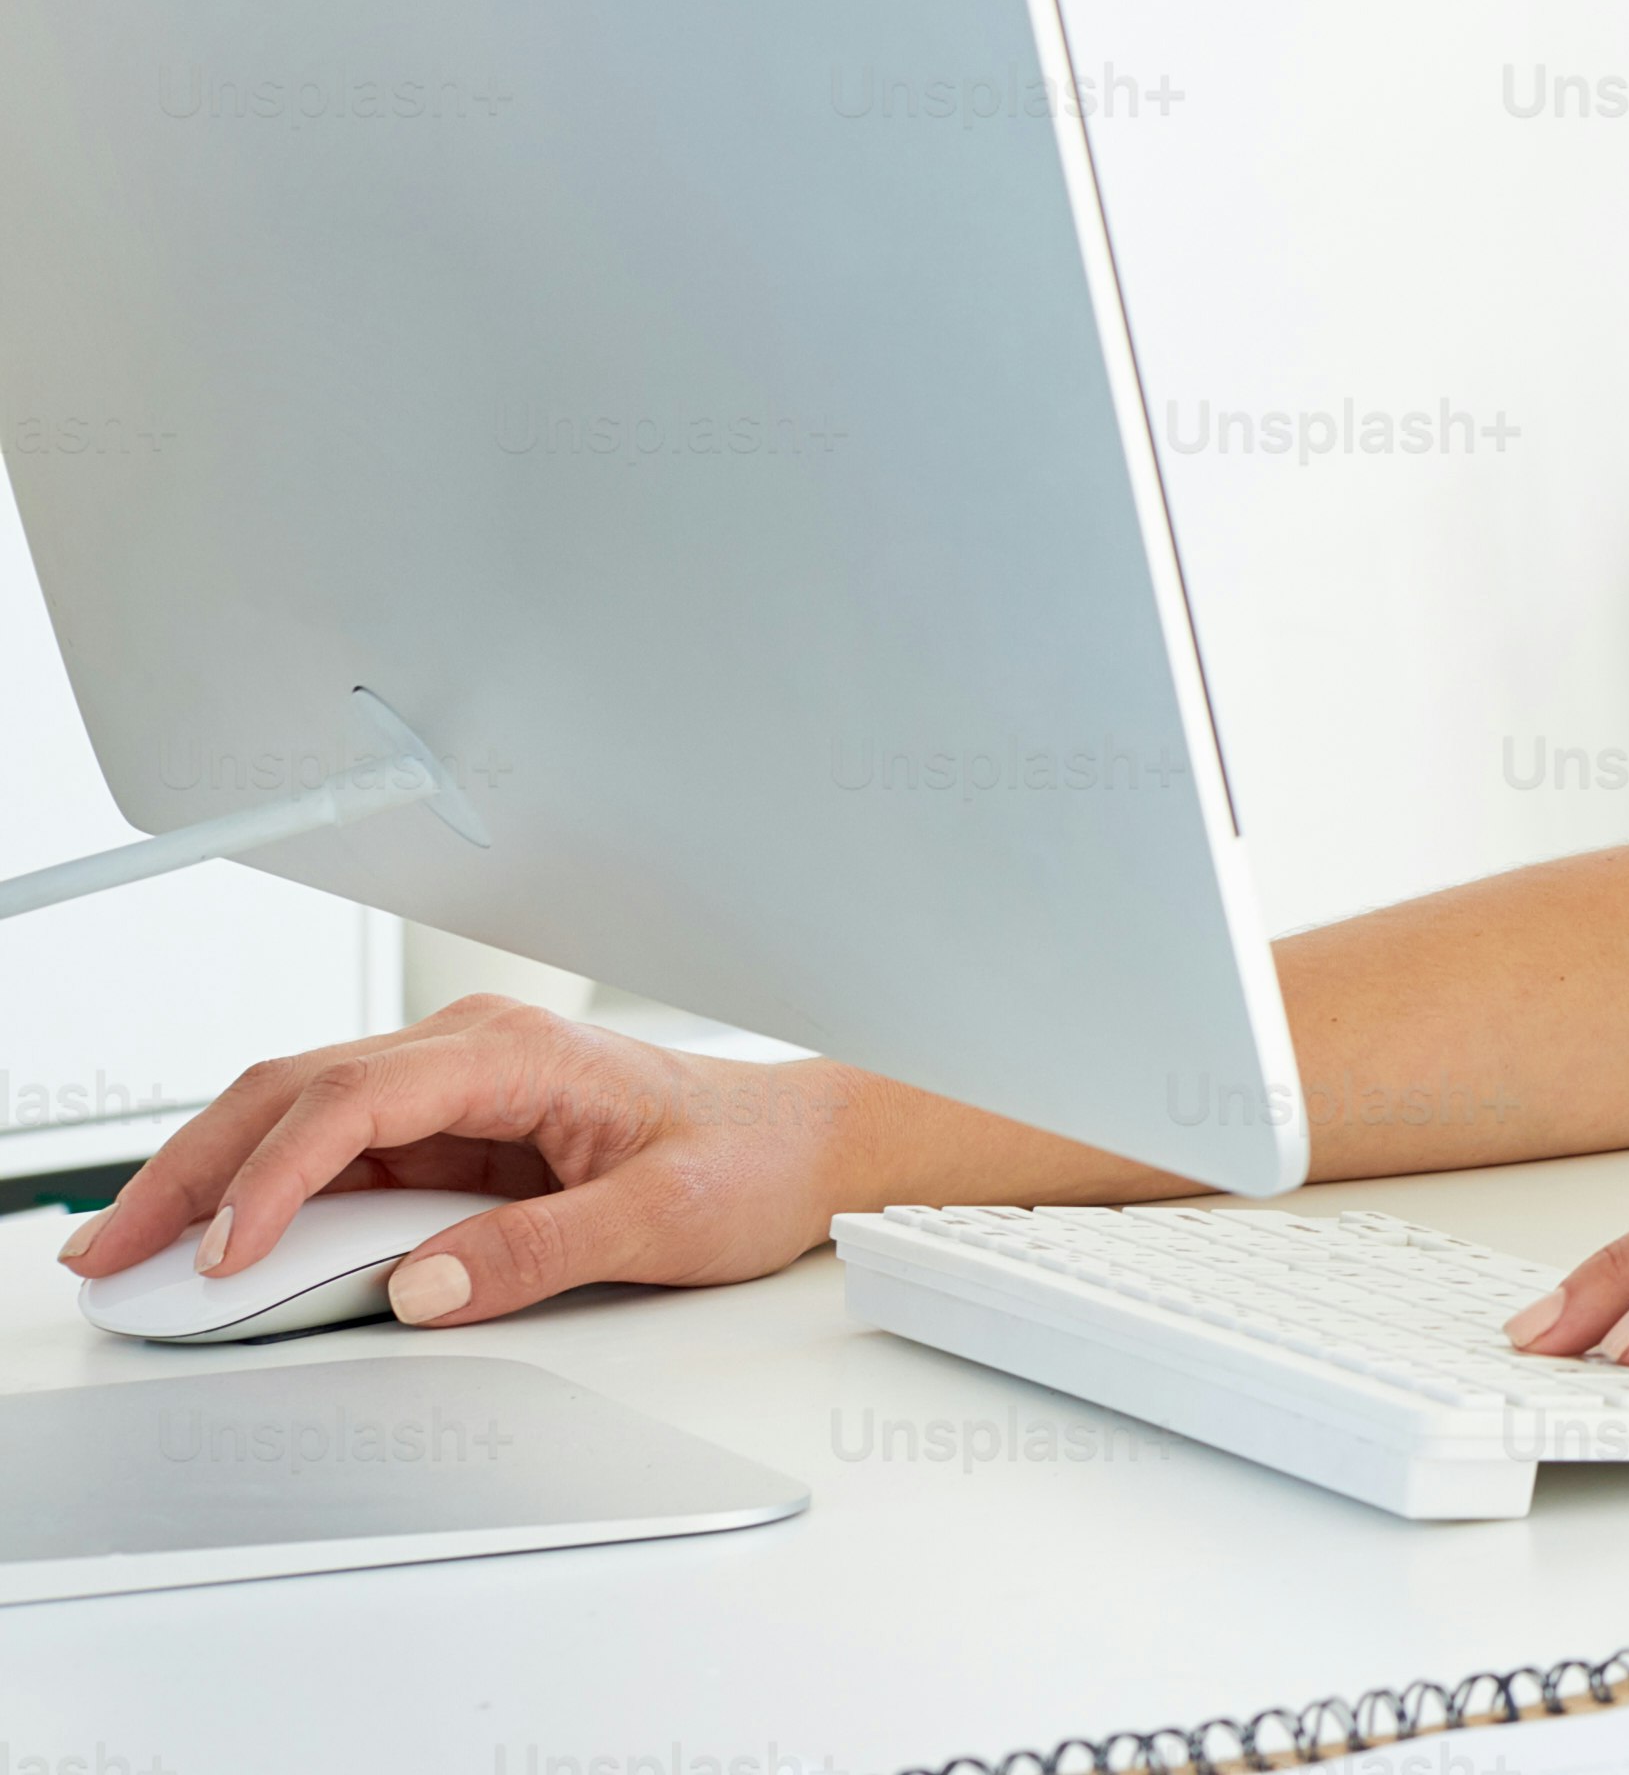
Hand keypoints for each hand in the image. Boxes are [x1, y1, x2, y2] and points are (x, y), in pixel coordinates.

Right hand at [54, 996, 879, 1327]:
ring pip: (295, 1120)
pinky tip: (213, 1242)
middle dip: (192, 1169)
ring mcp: (453, 1092)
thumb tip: (422, 1286)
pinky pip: (332, 1158)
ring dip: (208, 1179)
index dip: (275, 1177)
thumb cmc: (751, 1160)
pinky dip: (260, 1195)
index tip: (228, 1254)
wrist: (804, 1145)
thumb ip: (540, 1253)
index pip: (356, 1100)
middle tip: (113, 1250)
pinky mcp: (449, 1134)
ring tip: (133, 1249)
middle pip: (292, 1094)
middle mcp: (471, 1056)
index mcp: (517, 1054)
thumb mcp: (661, 1219)